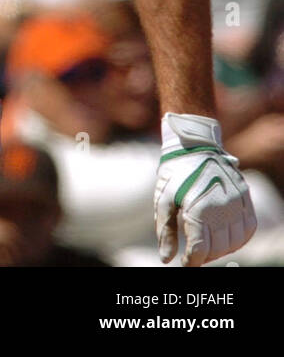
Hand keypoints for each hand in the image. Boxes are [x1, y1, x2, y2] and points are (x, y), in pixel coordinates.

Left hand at [154, 112, 256, 265]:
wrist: (194, 147)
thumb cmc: (175, 174)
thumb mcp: (163, 200)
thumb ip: (165, 231)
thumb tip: (166, 259)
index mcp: (198, 209)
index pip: (199, 249)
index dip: (191, 261)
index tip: (185, 263)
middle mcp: (222, 209)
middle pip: (217, 249)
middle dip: (204, 257)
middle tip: (193, 255)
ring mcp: (237, 204)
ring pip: (234, 242)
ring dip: (221, 250)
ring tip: (207, 247)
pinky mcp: (245, 200)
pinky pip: (248, 230)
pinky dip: (238, 239)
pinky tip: (225, 238)